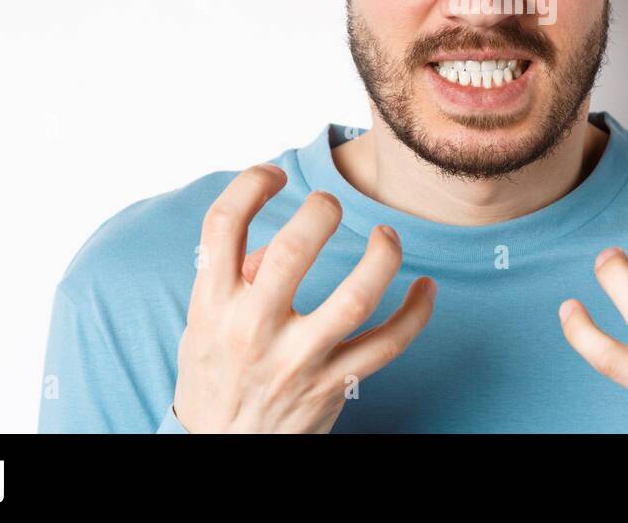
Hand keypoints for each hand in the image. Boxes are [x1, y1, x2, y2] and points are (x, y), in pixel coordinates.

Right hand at [172, 163, 436, 431]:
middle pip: (293, 251)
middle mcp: (252, 329)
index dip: (252, 183)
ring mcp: (296, 360)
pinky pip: (388, 344)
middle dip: (321, 211)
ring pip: (355, 298)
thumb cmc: (215, 377)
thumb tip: (267, 245)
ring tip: (387, 236)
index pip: (223, 224)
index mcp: (212, 305)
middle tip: (331, 204)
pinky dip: (416, 313)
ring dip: (382, 256)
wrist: (222, 454)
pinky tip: (425, 288)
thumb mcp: (202, 325)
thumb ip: (231, 278)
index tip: (274, 175)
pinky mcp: (334, 385)